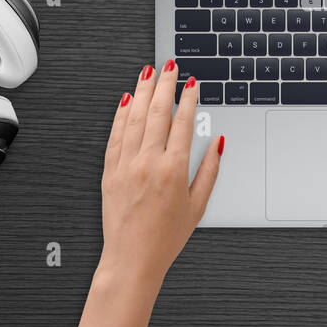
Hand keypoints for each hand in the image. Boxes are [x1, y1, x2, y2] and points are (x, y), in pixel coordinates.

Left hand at [99, 59, 221, 284]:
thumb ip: (210, 169)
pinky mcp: (109, 171)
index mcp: (174, 170)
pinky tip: (126, 101)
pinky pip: (115, 135)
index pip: (182, 122)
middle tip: (170, 67)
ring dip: (142, 92)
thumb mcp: (198, 205)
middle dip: (164, 85)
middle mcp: (148, 163)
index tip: (192, 84)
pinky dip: (121, 115)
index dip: (188, 99)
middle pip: (157, 112)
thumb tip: (217, 142)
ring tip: (148, 74)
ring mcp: (126, 165)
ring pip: (134, 118)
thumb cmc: (166, 237)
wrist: (132, 258)